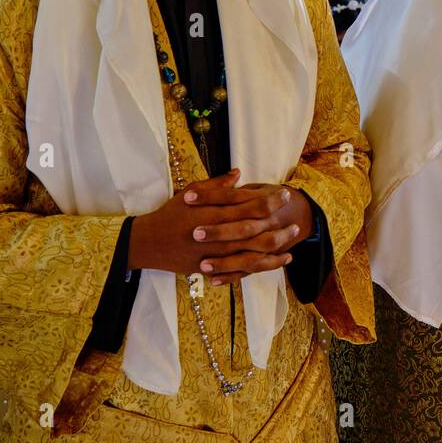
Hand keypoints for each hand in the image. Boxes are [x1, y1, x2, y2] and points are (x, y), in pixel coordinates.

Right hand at [128, 169, 314, 285]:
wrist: (147, 243)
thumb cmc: (170, 215)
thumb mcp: (190, 193)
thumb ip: (216, 185)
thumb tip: (238, 173)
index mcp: (214, 211)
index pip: (248, 204)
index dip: (269, 199)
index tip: (284, 194)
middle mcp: (218, 232)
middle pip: (256, 228)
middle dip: (278, 223)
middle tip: (294, 218)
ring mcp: (216, 252)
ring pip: (254, 251)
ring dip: (277, 245)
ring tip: (292, 239)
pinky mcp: (214, 267)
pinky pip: (244, 269)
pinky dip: (264, 265)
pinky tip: (280, 260)